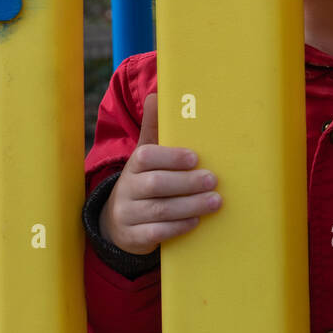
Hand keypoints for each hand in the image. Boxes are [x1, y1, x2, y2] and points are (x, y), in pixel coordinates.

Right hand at [101, 92, 221, 254]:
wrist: (118, 222)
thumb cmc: (142, 181)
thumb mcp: (145, 156)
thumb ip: (154, 129)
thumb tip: (156, 95)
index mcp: (132, 165)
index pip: (146, 157)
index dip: (170, 156)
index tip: (195, 157)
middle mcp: (126, 189)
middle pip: (155, 184)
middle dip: (187, 182)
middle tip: (213, 180)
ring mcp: (127, 214)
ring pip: (159, 210)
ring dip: (190, 205)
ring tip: (215, 201)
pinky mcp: (132, 237)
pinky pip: (155, 233)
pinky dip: (177, 227)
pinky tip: (196, 222)